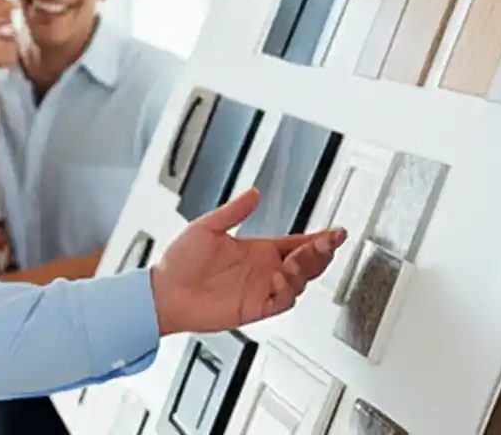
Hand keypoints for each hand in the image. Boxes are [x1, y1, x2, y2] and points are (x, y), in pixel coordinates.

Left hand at [149, 188, 345, 335]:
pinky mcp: (255, 308)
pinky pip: (282, 301)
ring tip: (297, 259)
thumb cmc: (180, 262)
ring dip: (305, 270)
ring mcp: (261, 289)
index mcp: (258, 250)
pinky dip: (287, 290)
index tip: (337, 231)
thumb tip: (253, 193)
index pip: (298, 243)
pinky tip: (280, 277)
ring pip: (300, 282)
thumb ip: (233, 211)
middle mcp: (264, 269)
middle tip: (329, 242)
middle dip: (322, 252)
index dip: (320, 239)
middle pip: (307, 263)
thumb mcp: (207, 227)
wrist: (164, 291)